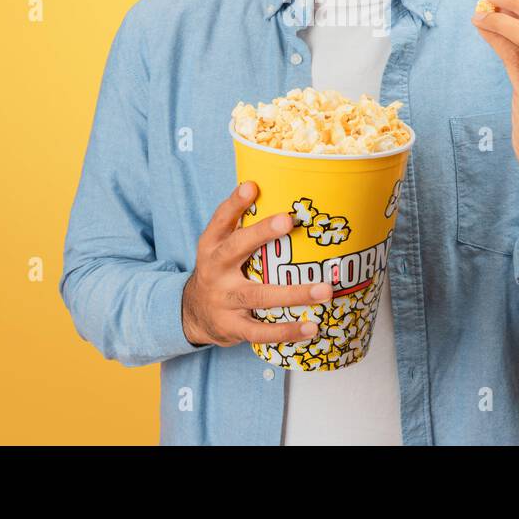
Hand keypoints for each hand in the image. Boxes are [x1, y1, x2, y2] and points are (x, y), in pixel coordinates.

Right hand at [181, 181, 333, 347]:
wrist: (192, 314)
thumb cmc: (220, 271)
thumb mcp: (221, 245)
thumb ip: (243, 224)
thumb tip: (282, 190)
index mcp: (212, 245)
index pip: (221, 220)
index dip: (235, 203)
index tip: (251, 186)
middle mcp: (215, 270)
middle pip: (236, 249)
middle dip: (261, 233)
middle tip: (288, 220)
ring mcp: (224, 300)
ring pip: (258, 296)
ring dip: (294, 293)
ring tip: (325, 290)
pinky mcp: (233, 327)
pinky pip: (261, 332)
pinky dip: (288, 331)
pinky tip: (312, 327)